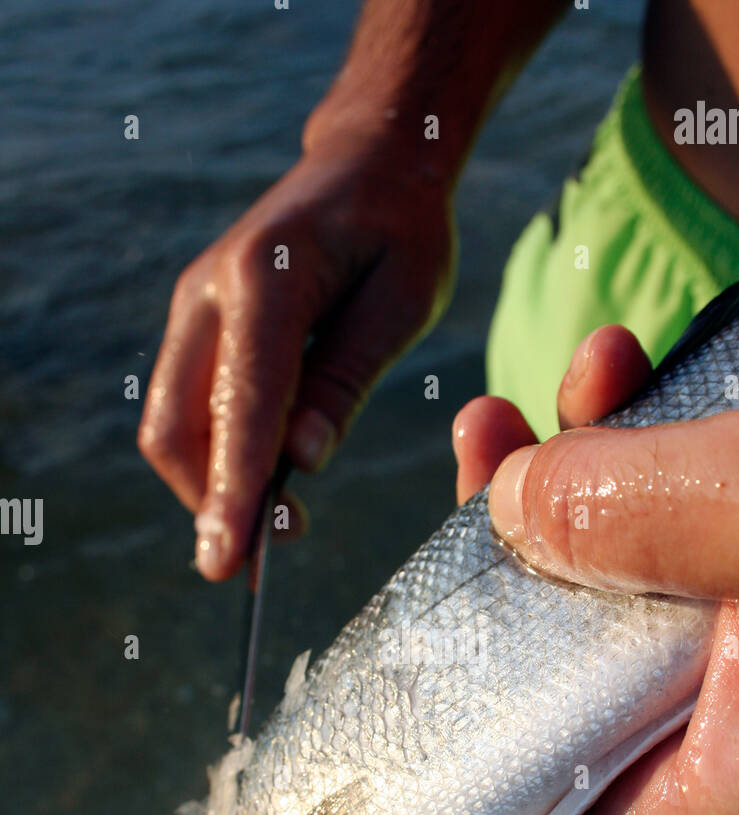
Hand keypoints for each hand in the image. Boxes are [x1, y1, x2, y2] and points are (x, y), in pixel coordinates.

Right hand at [139, 132, 455, 579]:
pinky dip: (217, 460)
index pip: (241, 404)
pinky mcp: (200, 330)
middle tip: (266, 558)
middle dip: (209, 503)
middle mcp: (208, 295)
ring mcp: (195, 312)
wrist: (368, 166)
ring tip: (278, 526)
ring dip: (211, 488)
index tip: (229, 560)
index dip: (233, 490)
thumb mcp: (403, 301)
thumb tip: (299, 461)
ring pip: (172, 427)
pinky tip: (264, 487)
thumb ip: (346, 378)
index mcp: (263, 277)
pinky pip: (189, 411)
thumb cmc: (401, 231)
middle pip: (175, 427)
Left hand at [453, 326, 738, 814]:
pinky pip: (670, 544)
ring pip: (603, 605)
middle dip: (494, 581)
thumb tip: (514, 507)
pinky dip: (638, 460)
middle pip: (548, 699)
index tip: (342, 768)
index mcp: (732, 790)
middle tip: (478, 462)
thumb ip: (646, 516)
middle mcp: (734, 748)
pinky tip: (632, 367)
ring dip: (567, 494)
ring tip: (560, 386)